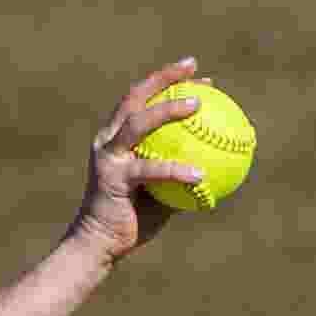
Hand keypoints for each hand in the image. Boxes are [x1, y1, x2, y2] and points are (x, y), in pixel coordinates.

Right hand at [67, 60, 203, 262]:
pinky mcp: (112, 177)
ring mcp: (109, 156)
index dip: (168, 81)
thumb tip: (216, 167)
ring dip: (168, 109)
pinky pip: (150, 170)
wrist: (98, 246)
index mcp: (118, 137)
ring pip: (139, 122)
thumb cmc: (132, 221)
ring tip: (197, 105)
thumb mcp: (162, 194)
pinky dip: (175, 170)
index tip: (198, 75)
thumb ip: (180, 175)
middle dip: (165, 77)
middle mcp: (110, 139)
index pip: (143, 98)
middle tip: (194, 69)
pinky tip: (201, 174)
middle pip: (136, 95)